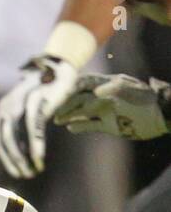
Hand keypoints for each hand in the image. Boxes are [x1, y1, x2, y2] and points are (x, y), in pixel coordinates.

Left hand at [0, 55, 77, 177]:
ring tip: (32, 171)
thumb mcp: (30, 111)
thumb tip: (24, 154)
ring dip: (23, 156)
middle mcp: (7, 107)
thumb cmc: (45, 93)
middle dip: (13, 160)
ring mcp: (20, 103)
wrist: (58, 69)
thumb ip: (23, 129)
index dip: (7, 158)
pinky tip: (39, 157)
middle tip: (23, 176)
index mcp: (3, 110)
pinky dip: (35, 144)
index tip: (16, 173)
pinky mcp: (36, 101)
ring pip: (16, 135)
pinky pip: (33, 127)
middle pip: (5, 139)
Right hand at [54, 73, 170, 140]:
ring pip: (82, 112)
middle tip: (52, 109)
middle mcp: (103, 97)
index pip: (82, 83)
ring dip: (69, 115)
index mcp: (106, 84)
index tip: (56, 91)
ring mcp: (105, 111)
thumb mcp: (132, 90)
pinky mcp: (109, 124)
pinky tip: (70, 128)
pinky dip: (81, 127)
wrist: (162, 115)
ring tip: (56, 120)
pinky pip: (91, 125)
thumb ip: (114, 89)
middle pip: (79, 99)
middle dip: (65, 103)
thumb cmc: (146, 99)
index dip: (69, 87)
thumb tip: (96, 92)